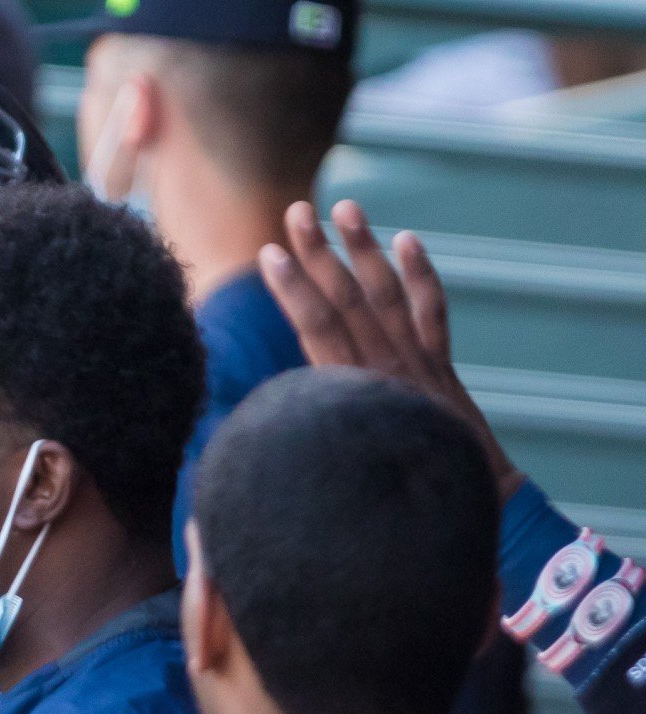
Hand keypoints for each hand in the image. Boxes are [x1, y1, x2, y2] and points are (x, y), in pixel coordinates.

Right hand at [259, 199, 519, 488]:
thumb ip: (296, 443)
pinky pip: (432, 313)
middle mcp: (391, 368)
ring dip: (365, 248)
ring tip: (345, 206)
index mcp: (358, 393)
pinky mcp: (439, 367)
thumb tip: (239, 430)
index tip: (269, 254)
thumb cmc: (391, 504)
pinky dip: (422, 275)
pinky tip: (408, 241)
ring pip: (389, 295)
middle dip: (320, 253)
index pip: (319, 328)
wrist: (472, 506)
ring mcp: (419, 363)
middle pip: (349, 299)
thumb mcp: (335, 474)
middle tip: (297, 211)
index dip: (293, 289)